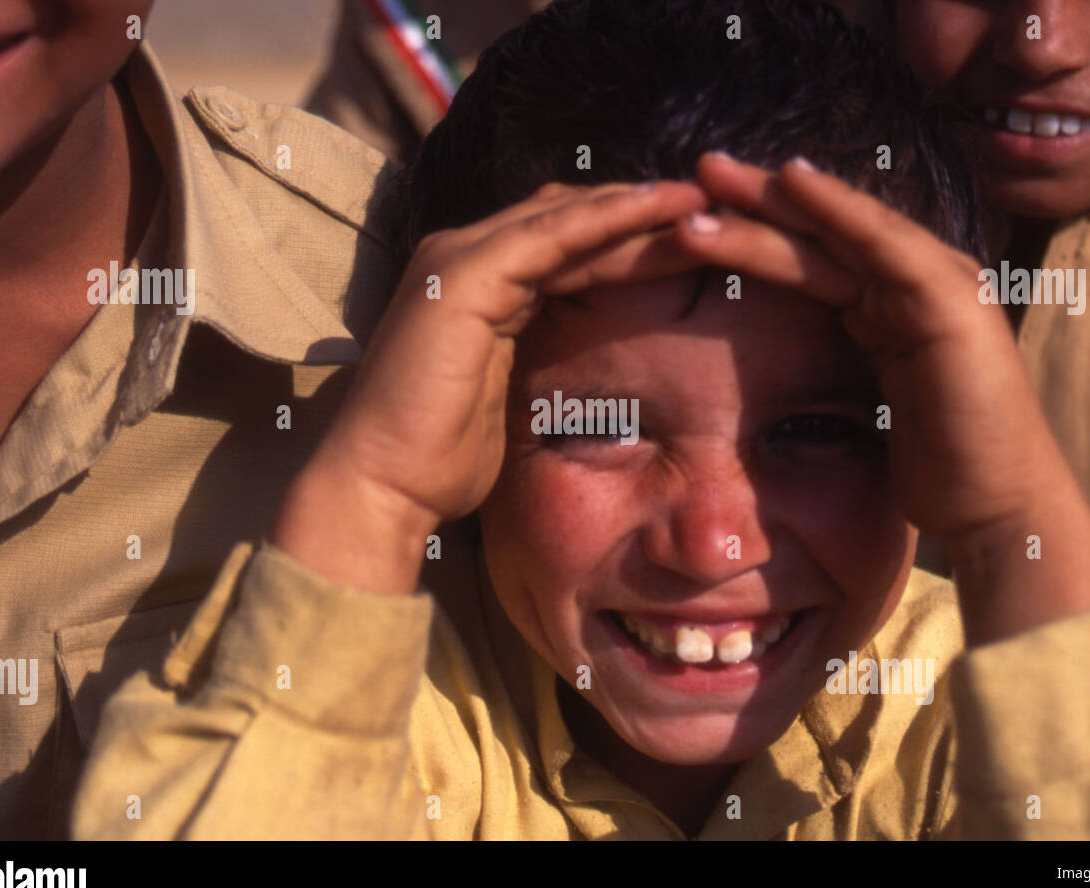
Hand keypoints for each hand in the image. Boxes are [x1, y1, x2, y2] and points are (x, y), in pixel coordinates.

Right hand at [272, 180, 708, 590]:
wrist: (380, 486)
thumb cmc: (438, 459)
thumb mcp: (503, 394)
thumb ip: (532, 356)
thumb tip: (581, 368)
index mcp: (475, 286)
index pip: (561, 243)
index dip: (623, 236)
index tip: (684, 238)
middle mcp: (462, 257)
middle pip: (568, 218)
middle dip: (639, 212)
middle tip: (709, 208)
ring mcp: (459, 259)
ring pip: (565, 216)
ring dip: (636, 206)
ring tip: (699, 198)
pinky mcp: (464, 275)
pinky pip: (552, 236)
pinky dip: (608, 219)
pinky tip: (658, 209)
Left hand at [672, 153, 1089, 641]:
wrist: (1000, 509)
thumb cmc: (938, 467)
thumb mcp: (870, 402)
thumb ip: (842, 362)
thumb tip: (781, 364)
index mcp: (894, 305)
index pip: (819, 254)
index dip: (763, 228)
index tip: (701, 210)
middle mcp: (918, 281)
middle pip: (824, 230)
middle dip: (759, 197)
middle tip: (699, 168)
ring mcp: (938, 283)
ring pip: (841, 229)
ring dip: (775, 199)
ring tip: (712, 174)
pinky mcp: (948, 300)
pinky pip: (882, 243)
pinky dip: (837, 209)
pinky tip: (791, 181)